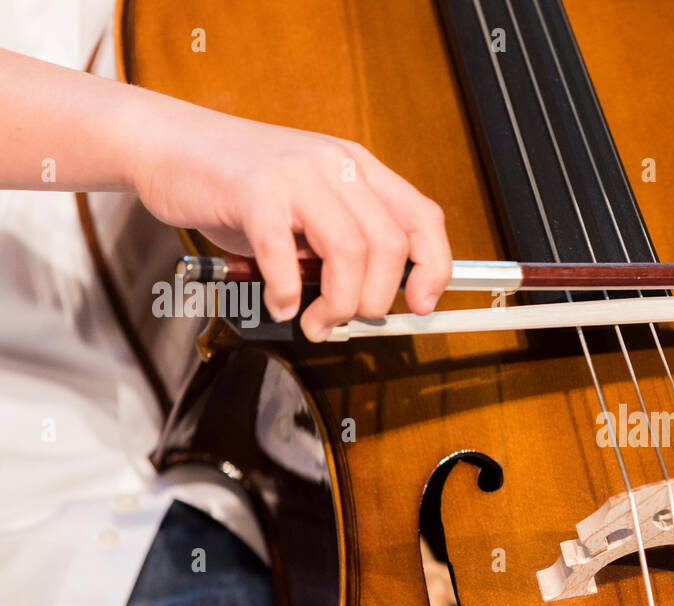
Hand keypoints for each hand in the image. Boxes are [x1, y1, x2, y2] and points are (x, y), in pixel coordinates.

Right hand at [131, 109, 450, 340]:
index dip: (434, 268)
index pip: (423, 218)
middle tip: (344, 321)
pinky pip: (283, 253)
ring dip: (338, 304)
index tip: (421, 306)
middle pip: (389, 246)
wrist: (167, 143)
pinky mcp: (251, 189)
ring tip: (315, 321)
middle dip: (374, 300)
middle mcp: (334, 165)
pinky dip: (285, 291)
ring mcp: (295, 173)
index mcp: (357, 168)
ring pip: (349, 252)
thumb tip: (373, 300)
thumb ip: (343, 244)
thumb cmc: (237, 185)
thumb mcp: (308, 208)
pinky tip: (278, 302)